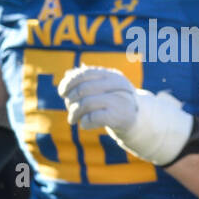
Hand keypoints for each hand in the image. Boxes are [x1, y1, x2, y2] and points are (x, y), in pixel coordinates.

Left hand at [58, 66, 191, 165]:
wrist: (136, 121)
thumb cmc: (114, 103)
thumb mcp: (103, 88)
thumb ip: (86, 80)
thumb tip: (68, 75)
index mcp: (112, 75)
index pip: (84, 74)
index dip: (68, 83)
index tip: (62, 93)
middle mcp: (117, 85)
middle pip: (82, 90)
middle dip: (70, 101)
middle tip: (69, 109)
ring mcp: (119, 100)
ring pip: (85, 104)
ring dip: (74, 113)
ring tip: (73, 119)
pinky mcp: (119, 117)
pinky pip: (92, 118)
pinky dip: (85, 122)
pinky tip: (85, 124)